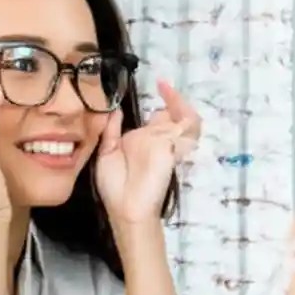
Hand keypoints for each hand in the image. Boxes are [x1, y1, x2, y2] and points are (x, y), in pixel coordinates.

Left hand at [95, 80, 200, 223]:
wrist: (125, 208)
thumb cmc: (115, 186)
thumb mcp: (107, 152)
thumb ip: (111, 131)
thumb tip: (115, 110)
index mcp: (144, 141)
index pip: (161, 118)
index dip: (165, 102)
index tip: (160, 85)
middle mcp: (158, 141)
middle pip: (176, 117)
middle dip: (174, 102)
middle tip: (166, 89)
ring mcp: (167, 145)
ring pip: (188, 122)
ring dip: (181, 106)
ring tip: (170, 94)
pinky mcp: (172, 150)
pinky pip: (188, 131)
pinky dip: (186, 117)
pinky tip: (174, 108)